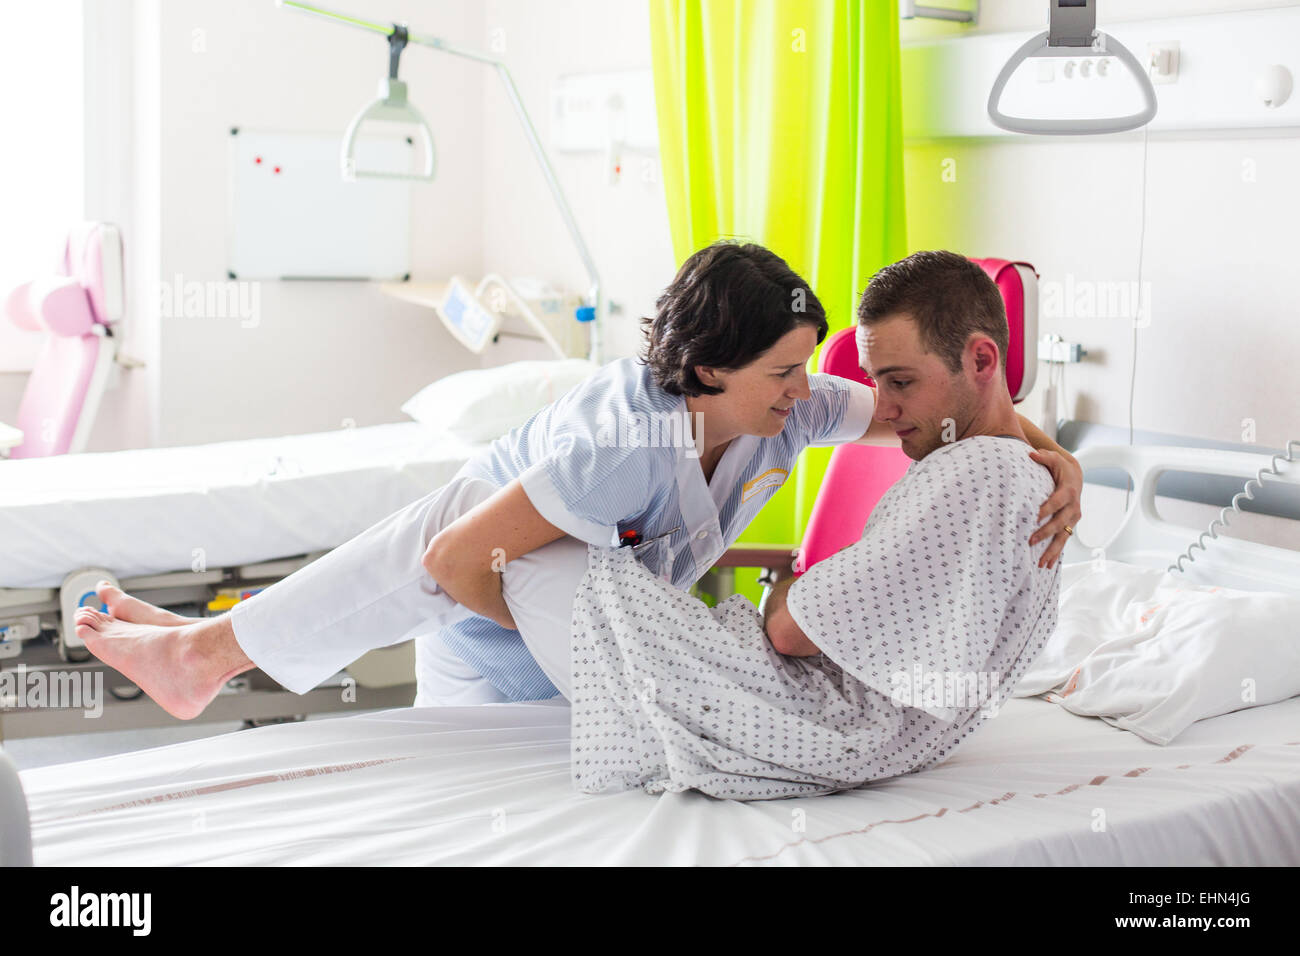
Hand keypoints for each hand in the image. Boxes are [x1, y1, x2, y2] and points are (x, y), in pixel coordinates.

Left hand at [1027, 448, 1082, 569]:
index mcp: (1068, 492)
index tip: (1033, 517)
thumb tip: (1032, 454)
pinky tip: (1048, 564)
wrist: (1075, 476)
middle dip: (1045, 533)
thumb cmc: (1060, 468)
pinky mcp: (1070, 525)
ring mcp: (1073, 518)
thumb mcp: (1054, 459)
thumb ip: (1044, 457)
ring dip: (1053, 550)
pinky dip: (1057, 553)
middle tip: (1030, 541)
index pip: (1056, 502)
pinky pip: (1063, 540)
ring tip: (1042, 563)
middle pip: (1059, 523)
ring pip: (1063, 537)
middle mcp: (1073, 507)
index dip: (1045, 510)